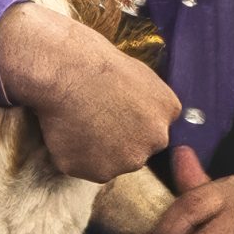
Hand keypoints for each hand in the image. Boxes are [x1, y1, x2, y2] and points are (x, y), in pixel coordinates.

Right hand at [0, 5, 179, 182]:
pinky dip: (72, 155)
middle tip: (92, 119)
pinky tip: (64, 132)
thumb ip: (144, 98)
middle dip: (118, 140)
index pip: (154, 126)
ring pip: (111, 162)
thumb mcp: (136, 71)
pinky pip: (83, 167)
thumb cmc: (93, 60)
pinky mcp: (99, 172)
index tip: (112, 111)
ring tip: (75, 123)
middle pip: (137, 148)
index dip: (130, 121)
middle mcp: (156, 140)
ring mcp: (128, 160)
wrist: (65, 71)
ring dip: (96, 151)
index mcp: (168, 109)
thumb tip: (133, 107)